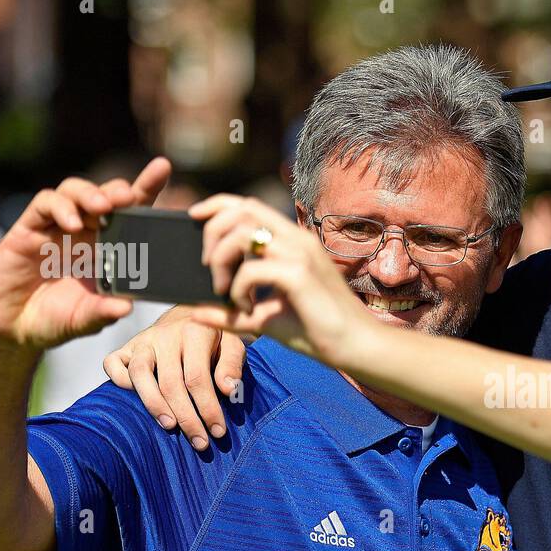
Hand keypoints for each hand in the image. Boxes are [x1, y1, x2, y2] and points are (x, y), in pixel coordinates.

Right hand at [0, 158, 170, 350]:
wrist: (12, 330)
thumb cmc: (55, 320)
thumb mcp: (85, 319)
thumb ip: (103, 312)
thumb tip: (127, 307)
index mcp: (107, 248)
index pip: (131, 213)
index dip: (146, 188)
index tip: (163, 168)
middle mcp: (85, 233)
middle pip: (105, 196)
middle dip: (119, 190)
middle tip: (128, 196)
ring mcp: (56, 228)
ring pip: (75, 191)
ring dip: (91, 194)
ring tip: (103, 207)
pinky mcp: (28, 229)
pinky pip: (45, 204)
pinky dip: (60, 208)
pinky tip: (72, 224)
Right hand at [103, 306, 245, 449]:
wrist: (190, 311)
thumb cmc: (214, 336)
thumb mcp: (233, 343)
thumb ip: (232, 364)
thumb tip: (228, 390)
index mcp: (194, 332)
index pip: (197, 378)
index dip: (208, 408)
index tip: (218, 431)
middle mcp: (165, 336)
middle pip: (170, 383)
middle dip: (186, 417)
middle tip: (200, 442)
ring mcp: (143, 340)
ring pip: (139, 374)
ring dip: (154, 405)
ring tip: (170, 427)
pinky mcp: (126, 346)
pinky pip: (112, 363)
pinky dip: (119, 382)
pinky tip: (136, 401)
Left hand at [185, 195, 373, 368]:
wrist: (356, 346)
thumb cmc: (318, 332)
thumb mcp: (265, 319)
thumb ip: (231, 314)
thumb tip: (195, 314)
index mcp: (294, 242)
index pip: (249, 205)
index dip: (217, 204)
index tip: (194, 217)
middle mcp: (297, 240)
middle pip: (241, 209)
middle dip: (213, 233)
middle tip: (209, 268)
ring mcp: (300, 254)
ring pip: (243, 233)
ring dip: (222, 259)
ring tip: (224, 290)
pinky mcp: (300, 274)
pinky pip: (252, 269)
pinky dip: (239, 288)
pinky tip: (246, 308)